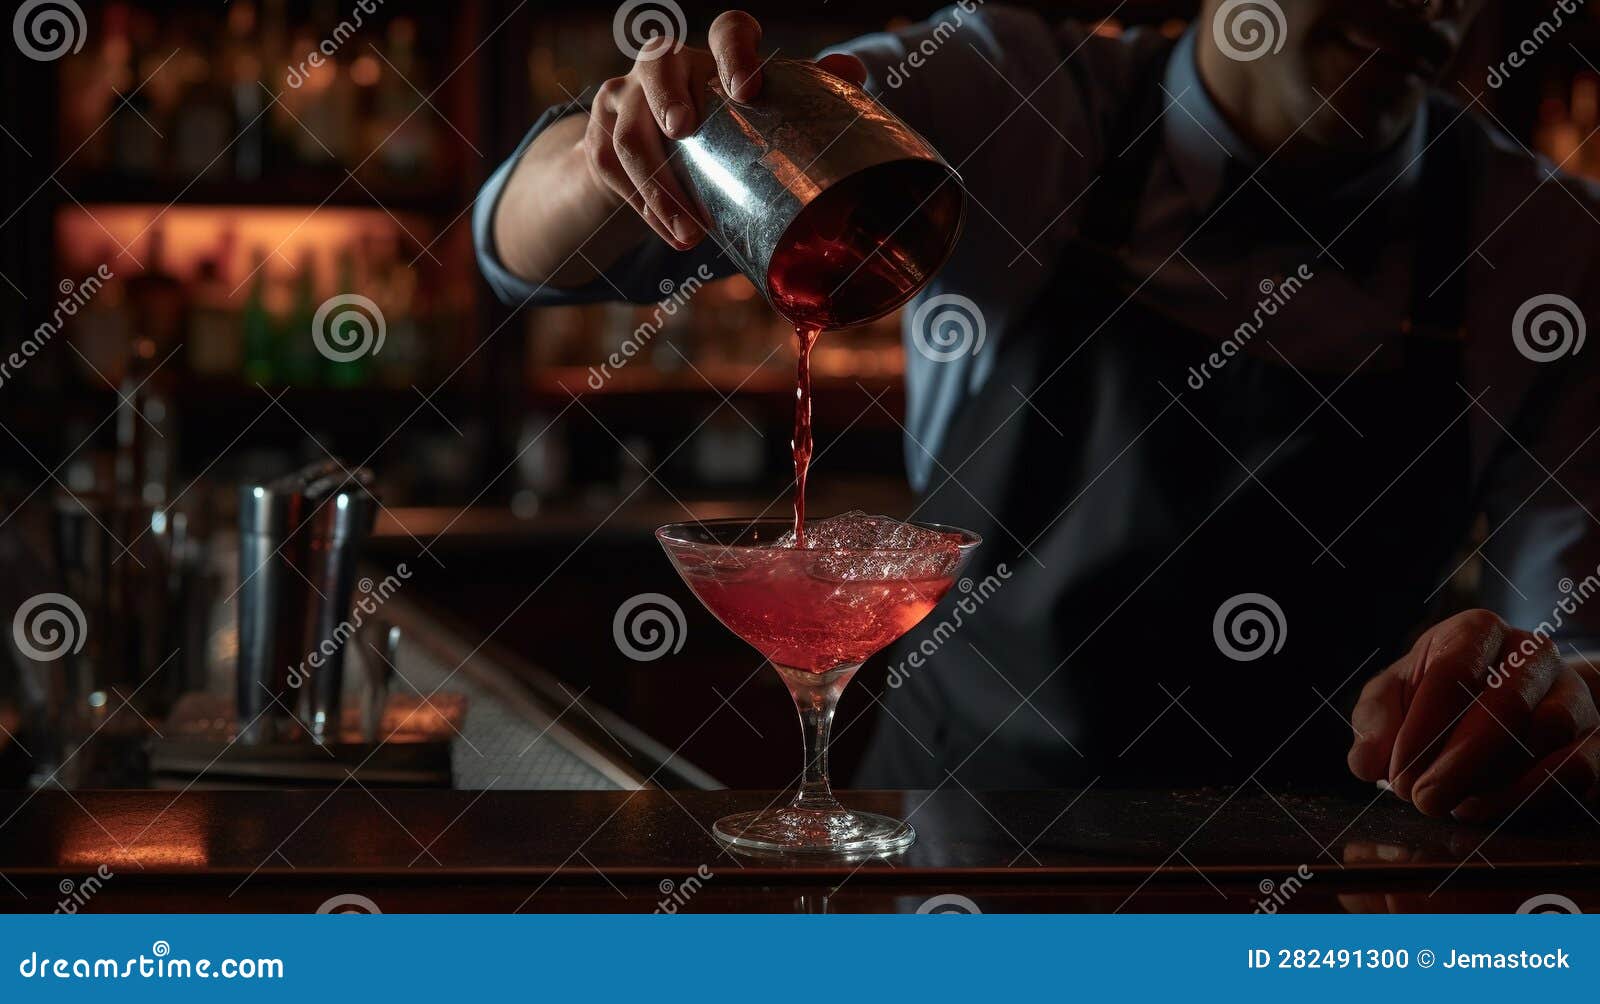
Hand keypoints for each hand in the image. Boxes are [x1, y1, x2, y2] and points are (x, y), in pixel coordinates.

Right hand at [584, 10, 866, 249]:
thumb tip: (855, 73)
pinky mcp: (599, 135)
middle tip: (684, 133)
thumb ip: (804, 93)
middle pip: (657, 65)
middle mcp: (665, 64)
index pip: (728, 30)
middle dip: (667, 98)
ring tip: (689, 232)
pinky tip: (672, 233)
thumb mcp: (760, 115)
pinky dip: (644, 208)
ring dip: (658, 186)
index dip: (735, 51)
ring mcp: (624, 96)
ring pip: (629, 133)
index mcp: (713, 55)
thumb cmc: (721, 132)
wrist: (650, 156)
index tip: (747, 89)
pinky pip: (612, 170)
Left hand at [1346, 609, 1599, 819]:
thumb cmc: (1440, 696)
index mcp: (1477, 631)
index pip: (1452, 672)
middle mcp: (1532, 652)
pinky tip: (1485, 808)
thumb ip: (1375, 721)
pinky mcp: (1596, 736)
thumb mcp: (1397, 695)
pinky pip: (1576, 766)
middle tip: (1423, 801)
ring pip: (1544, 734)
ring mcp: (1572, 692)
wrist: (1513, 702)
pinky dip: (1528, 795)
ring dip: (1493, 779)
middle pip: (1502, 705)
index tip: (1397, 773)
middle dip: (1456, 762)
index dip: (1422, 729)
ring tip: (1452, 804)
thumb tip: (1366, 762)